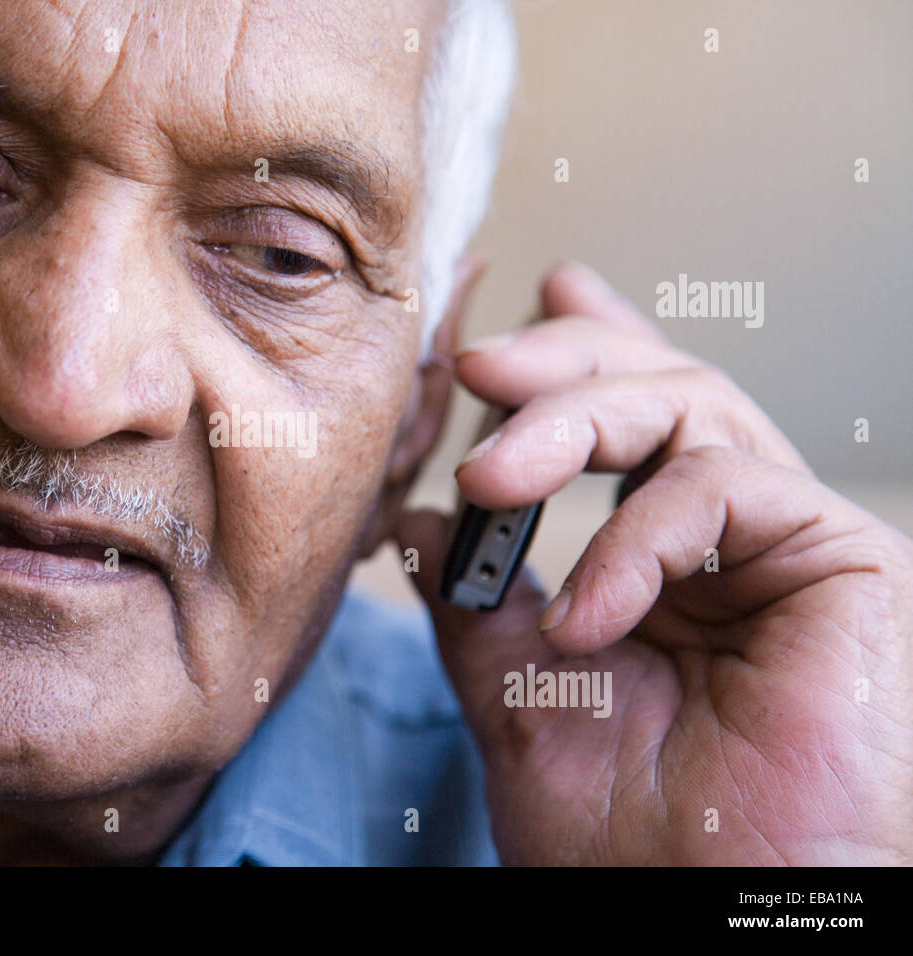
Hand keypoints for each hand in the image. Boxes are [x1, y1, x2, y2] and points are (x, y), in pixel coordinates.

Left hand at [397, 262, 912, 863]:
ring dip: (573, 421)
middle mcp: (729, 546)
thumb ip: (477, 606)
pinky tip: (585, 617)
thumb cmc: (639, 842)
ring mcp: (785, 548)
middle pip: (656, 390)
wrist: (719, 917)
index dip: (576, 363)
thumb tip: (423, 518)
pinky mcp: (841, 560)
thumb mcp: (520, 705)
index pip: (626, 433)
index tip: (506, 332)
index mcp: (664, 570)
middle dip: (559, 364)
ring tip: (491, 476)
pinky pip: (724, 484)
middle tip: (476, 365)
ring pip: (691, 404)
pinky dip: (635, 536)